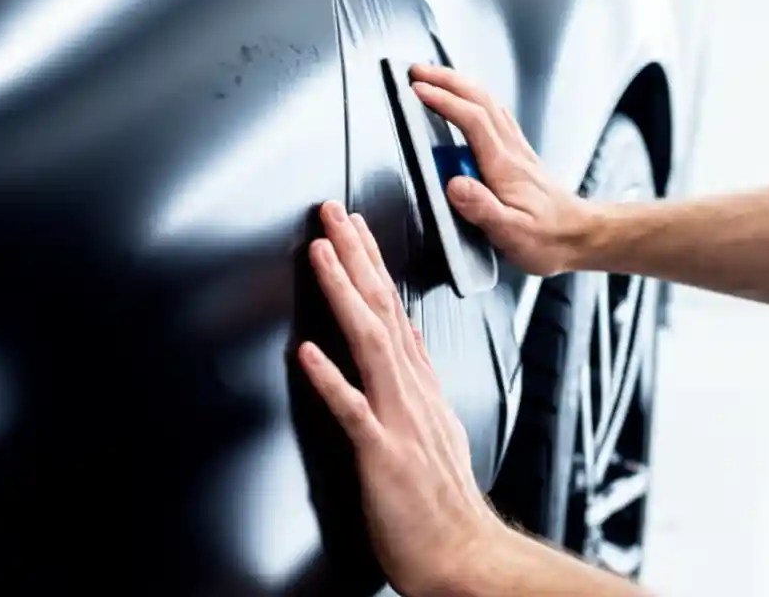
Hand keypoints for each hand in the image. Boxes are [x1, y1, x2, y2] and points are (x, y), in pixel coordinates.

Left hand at [299, 201, 505, 596]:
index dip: (371, 264)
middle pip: (381, 311)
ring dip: (345, 295)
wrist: (462, 553)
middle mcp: (410, 393)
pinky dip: (331, 379)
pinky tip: (307, 352)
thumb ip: (415, 382)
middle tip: (332, 215)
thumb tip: (399, 341)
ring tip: (321, 255)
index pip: (393, 309)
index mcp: (418, 385)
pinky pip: (354, 411)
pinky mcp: (384, 453)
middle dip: (356, 257)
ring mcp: (399, 419)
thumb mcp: (433, 425)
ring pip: (370, 344)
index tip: (353, 228)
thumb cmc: (442, 500)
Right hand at [410, 64, 587, 275]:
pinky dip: (476, 98)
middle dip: (447, 79)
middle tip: (417, 70)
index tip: (417, 89)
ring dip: (461, 84)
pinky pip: (496, 114)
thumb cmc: (547, 239)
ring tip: (435, 76)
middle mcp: (511, 150)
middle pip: (480, 99)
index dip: (444, 101)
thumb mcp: (512, 233)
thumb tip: (454, 185)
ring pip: (489, 102)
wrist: (580, 237)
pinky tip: (469, 100)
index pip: (471, 120)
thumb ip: (482, 208)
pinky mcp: (519, 155)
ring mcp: (517, 149)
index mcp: (503, 166)